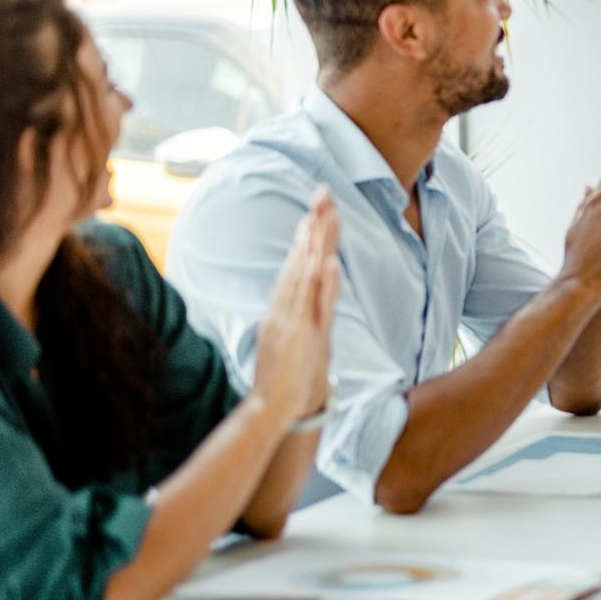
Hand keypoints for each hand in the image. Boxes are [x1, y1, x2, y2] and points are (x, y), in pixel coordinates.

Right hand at [251, 188, 342, 423]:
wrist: (273, 408)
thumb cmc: (285, 374)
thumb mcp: (294, 337)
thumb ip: (299, 315)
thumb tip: (306, 298)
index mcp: (286, 307)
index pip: (299, 262)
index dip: (309, 235)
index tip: (317, 208)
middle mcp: (287, 308)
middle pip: (302, 258)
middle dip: (314, 225)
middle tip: (323, 191)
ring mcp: (295, 320)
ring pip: (307, 274)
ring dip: (316, 244)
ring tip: (324, 213)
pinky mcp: (304, 336)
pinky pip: (315, 307)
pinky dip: (322, 284)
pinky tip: (327, 261)